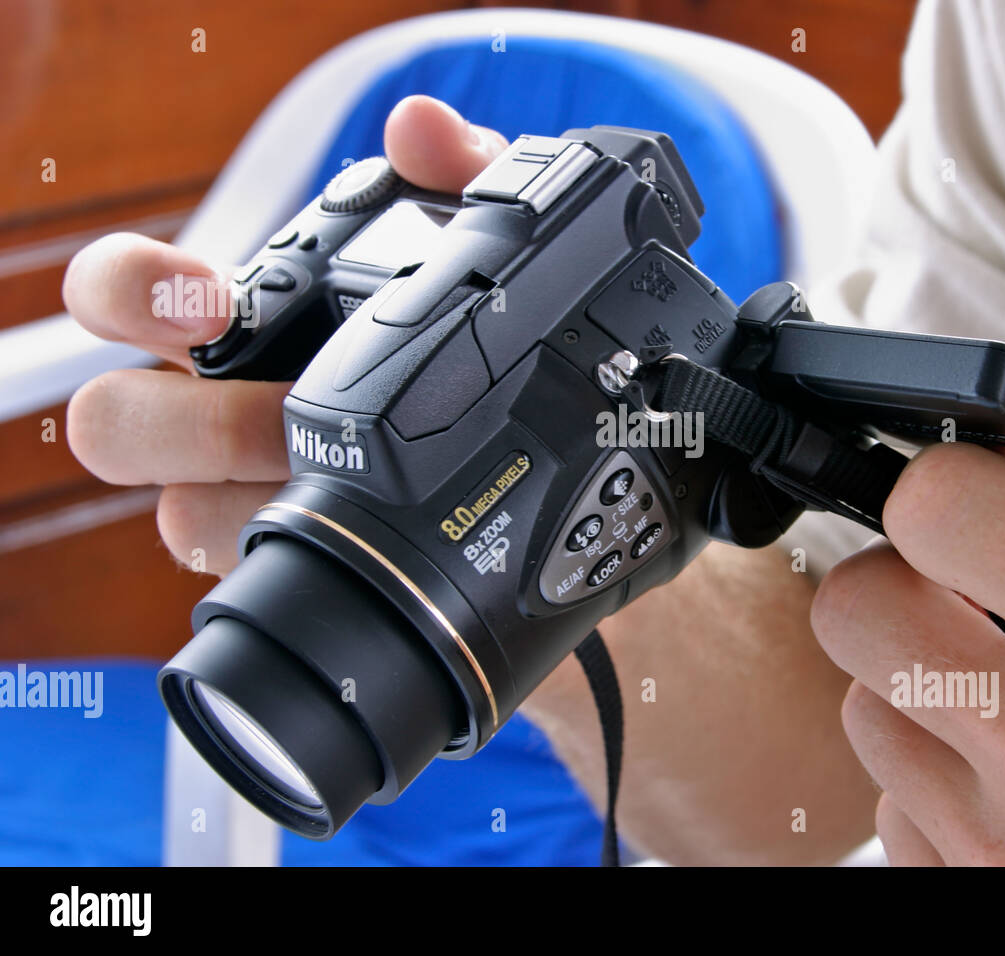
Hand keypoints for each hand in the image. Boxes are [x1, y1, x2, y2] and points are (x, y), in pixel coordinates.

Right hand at [65, 97, 506, 574]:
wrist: (488, 446)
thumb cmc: (438, 335)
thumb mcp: (471, 249)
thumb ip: (459, 177)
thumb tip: (422, 130)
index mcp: (237, 318)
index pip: (125, 292)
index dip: (138, 292)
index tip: (205, 306)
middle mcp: (210, 402)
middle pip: (115, 423)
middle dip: (184, 429)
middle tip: (280, 423)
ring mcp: (233, 487)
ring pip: (176, 512)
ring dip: (254, 502)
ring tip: (348, 487)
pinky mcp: (271, 547)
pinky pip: (246, 566)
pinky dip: (302, 550)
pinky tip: (364, 535)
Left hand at [811, 327, 1004, 864]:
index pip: (931, 506)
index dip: (957, 488)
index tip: (994, 507)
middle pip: (855, 607)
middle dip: (905, 581)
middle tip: (988, 596)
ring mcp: (1003, 843)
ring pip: (864, 707)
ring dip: (920, 685)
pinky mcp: (975, 894)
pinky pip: (891, 807)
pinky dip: (935, 780)